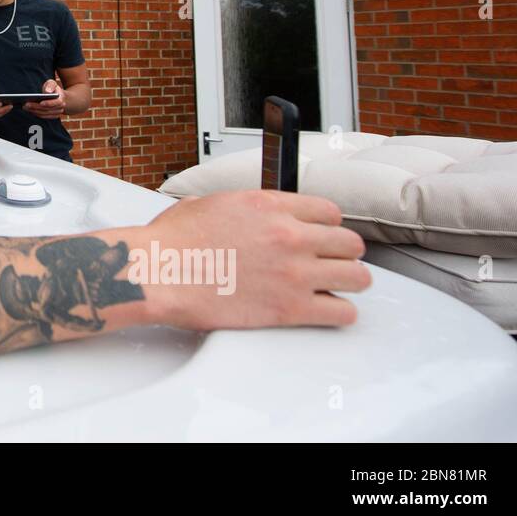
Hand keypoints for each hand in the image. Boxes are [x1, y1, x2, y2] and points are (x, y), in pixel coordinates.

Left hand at [25, 79, 66, 118]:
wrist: (58, 97)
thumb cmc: (53, 89)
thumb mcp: (52, 83)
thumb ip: (51, 85)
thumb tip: (47, 91)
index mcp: (61, 100)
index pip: (56, 103)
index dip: (49, 103)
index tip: (41, 102)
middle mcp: (60, 108)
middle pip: (47, 109)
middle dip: (36, 107)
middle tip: (26, 104)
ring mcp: (56, 114)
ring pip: (44, 114)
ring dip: (34, 111)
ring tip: (24, 107)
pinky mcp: (51, 116)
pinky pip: (42, 116)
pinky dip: (35, 113)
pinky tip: (28, 109)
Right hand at [139, 190, 371, 329]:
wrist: (159, 272)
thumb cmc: (173, 241)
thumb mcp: (210, 203)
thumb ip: (242, 206)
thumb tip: (246, 212)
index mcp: (270, 206)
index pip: (329, 211)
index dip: (328, 225)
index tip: (323, 235)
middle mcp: (290, 235)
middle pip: (350, 243)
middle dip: (343, 253)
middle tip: (334, 262)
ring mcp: (294, 272)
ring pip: (357, 276)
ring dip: (350, 281)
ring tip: (339, 287)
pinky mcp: (290, 308)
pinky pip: (342, 312)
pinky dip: (340, 313)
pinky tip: (329, 311)